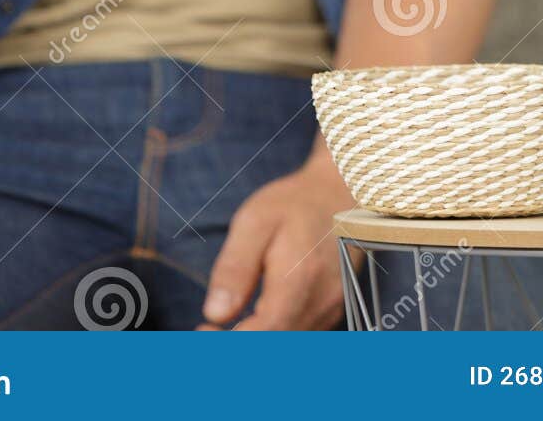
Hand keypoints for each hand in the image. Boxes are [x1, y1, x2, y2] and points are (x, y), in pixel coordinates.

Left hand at [199, 156, 353, 330]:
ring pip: (289, 347)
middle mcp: (321, 303)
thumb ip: (235, 268)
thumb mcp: (254, 222)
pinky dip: (275, 337)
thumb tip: (214, 313)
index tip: (202, 329)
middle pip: (276, 349)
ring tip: (227, 325)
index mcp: (299, 279)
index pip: (264, 335)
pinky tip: (253, 322)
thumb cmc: (293, 204)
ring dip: (256, 343)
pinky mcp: (332, 312)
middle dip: (239, 347)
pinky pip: (301, 338)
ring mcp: (331, 310)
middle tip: (207, 329)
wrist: (339, 193)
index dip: (229, 344)